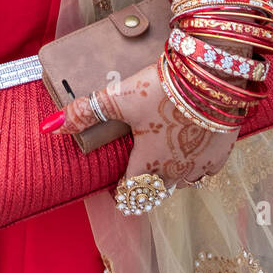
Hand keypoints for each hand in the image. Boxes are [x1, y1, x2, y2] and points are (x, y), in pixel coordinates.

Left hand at [46, 61, 238, 195]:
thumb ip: (85, 112)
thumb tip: (49, 127)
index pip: (130, 196)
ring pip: (182, 184)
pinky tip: (190, 151)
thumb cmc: (163, 89)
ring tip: (161, 160)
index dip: (119, 193)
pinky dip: (196, 167)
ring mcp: (201, 165)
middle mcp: (176, 172)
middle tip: (135, 173)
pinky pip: (206, 172)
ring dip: (170, 177)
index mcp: (148, 164)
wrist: (211, 76)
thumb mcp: (118, 98)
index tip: (115, 187)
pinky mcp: (222, 153)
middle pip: (155, 191)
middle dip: (144, 185)